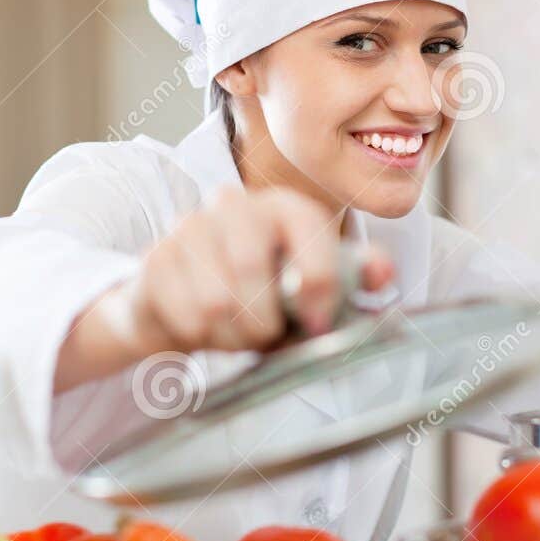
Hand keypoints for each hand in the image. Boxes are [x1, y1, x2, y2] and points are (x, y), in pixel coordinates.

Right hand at [121, 187, 393, 354]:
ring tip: (236, 332)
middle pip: (250, 272)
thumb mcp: (314, 287)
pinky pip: (185, 315)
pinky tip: (203, 326)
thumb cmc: (263, 294)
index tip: (317, 323)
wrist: (189, 302)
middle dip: (262, 322)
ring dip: (231, 336)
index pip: (309, 235)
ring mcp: (190, 227)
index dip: (318, 285)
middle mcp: (236, 204)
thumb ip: (354, 278)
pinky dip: (199, 336)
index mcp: (287, 207)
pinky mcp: (155, 258)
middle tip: (264, 334)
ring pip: (216, 302)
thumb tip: (384, 271)